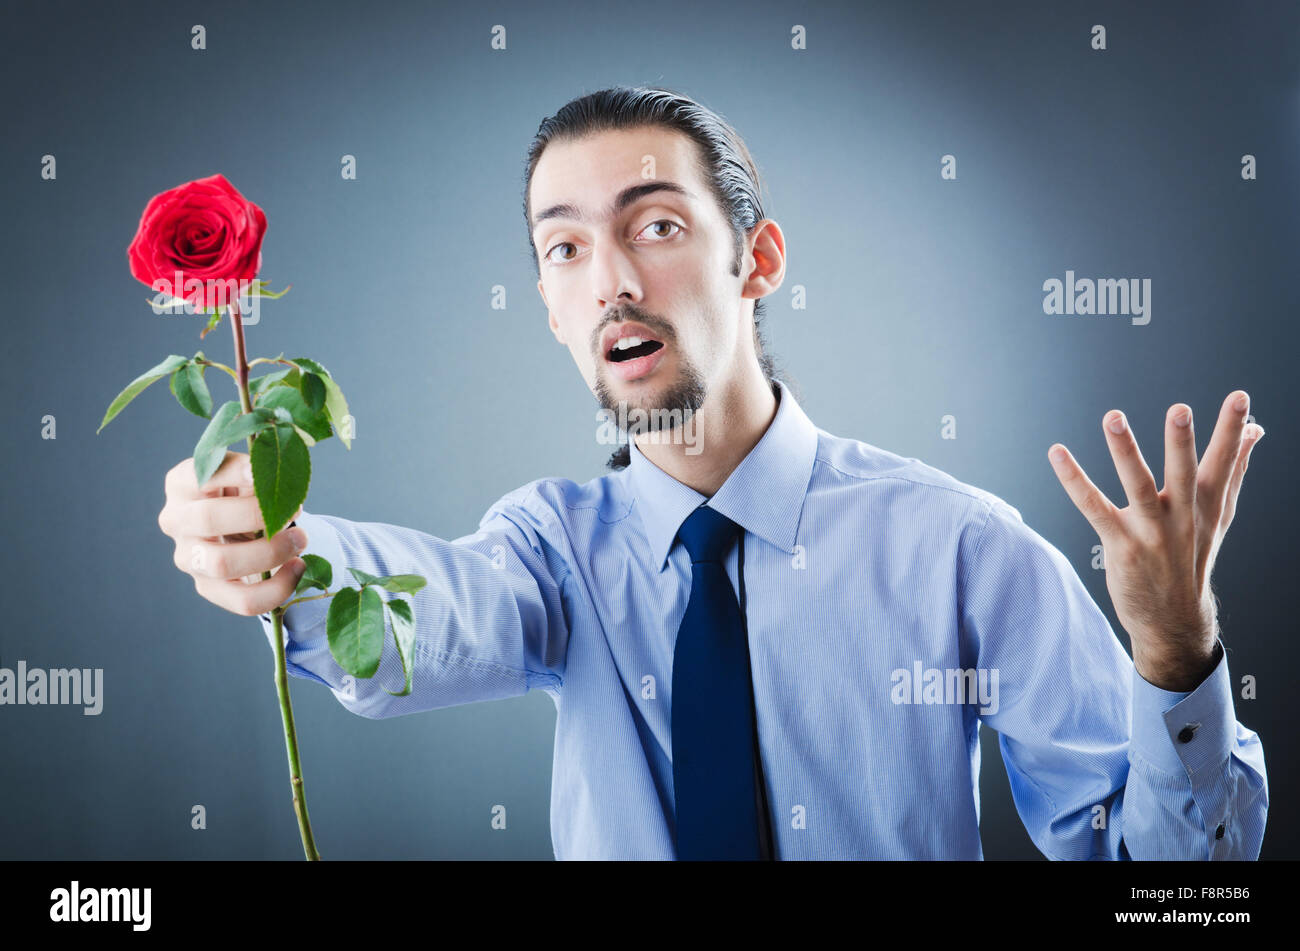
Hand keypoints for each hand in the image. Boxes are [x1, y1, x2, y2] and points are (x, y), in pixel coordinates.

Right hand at [158, 451, 307, 616]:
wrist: (244, 528)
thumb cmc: (247, 493)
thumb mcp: (248, 475)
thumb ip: (257, 471)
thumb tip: (278, 468)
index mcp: (181, 484)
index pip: (198, 475)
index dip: (232, 473)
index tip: (264, 470)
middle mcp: (176, 520)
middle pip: (208, 519)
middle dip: (258, 515)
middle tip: (295, 509)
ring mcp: (188, 557)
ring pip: (221, 564)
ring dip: (269, 553)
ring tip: (301, 539)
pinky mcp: (208, 588)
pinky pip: (242, 600)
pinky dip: (276, 588)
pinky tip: (298, 567)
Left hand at [1048, 391, 1263, 690]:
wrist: (1173, 619)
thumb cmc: (1193, 555)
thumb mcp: (1218, 515)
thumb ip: (1235, 469)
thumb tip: (1256, 430)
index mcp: (1206, 505)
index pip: (1224, 462)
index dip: (1232, 430)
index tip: (1240, 397)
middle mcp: (1182, 517)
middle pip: (1185, 474)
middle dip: (1182, 443)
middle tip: (1181, 409)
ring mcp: (1151, 532)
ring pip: (1138, 486)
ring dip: (1125, 452)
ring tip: (1114, 417)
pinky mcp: (1121, 545)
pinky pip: (1094, 507)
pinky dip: (1075, 481)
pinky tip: (1058, 453)